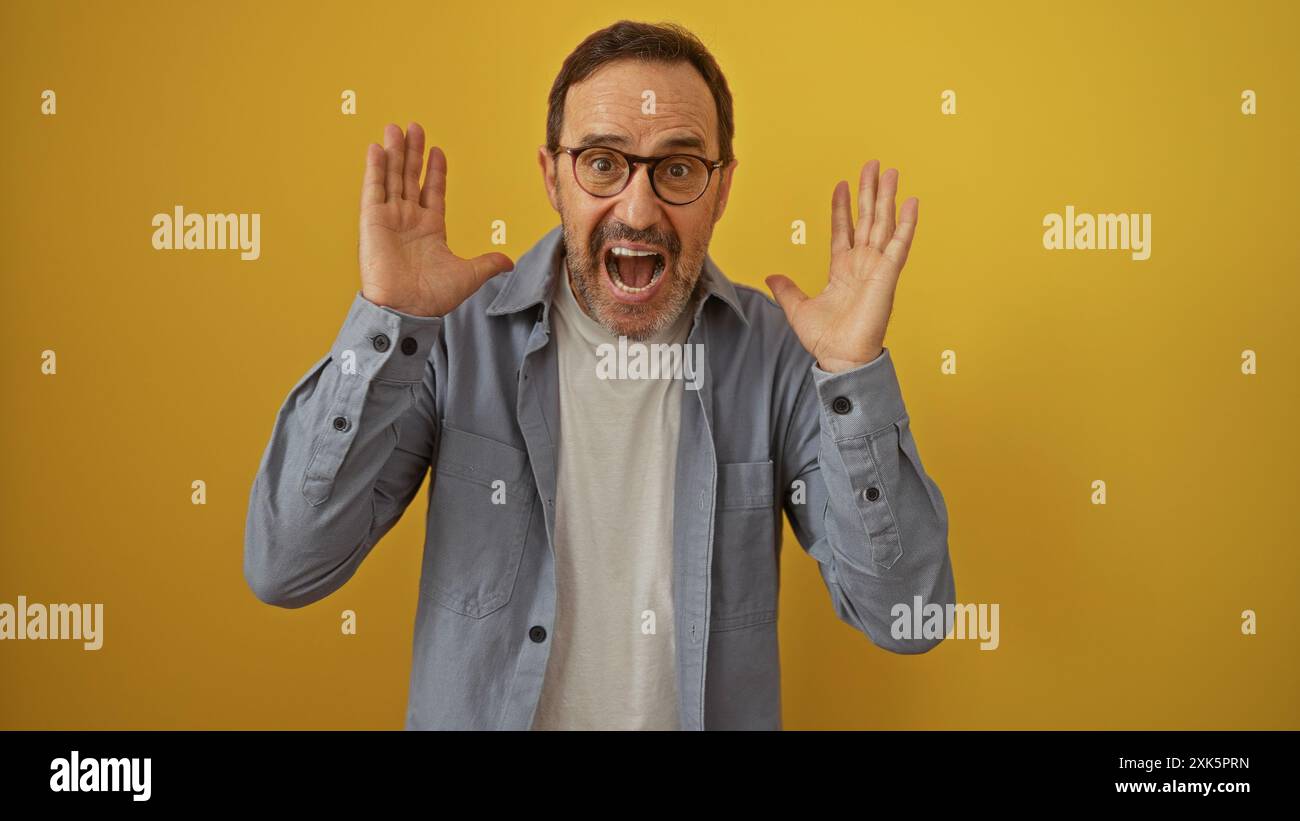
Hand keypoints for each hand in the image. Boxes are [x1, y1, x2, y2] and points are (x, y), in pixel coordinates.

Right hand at [358, 122, 514, 316]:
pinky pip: (373, 189)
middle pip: (411, 177)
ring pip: (392, 177)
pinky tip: (378, 148)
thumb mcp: (468, 275)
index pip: (433, 191)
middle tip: (415, 127)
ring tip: (397, 128)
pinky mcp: (372, 221)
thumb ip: (487, 263)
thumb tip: (509, 261)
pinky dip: (375, 169)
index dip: (435, 171)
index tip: (438, 150)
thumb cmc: (432, 297)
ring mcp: (390, 218)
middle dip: (413, 152)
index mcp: (430, 228)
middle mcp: (409, 219)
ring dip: (395, 152)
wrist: (406, 309)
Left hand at [766, 160, 917, 372]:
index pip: (844, 229)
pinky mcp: (888, 275)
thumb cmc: (826, 340)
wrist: (841, 358)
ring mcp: (876, 267)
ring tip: (890, 171)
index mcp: (843, 269)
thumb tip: (770, 276)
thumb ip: (787, 290)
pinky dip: (907, 223)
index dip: (842, 207)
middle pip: (867, 219)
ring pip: (884, 224)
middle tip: (872, 164)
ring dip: (887, 197)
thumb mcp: (798, 309)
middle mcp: (862, 264)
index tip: (842, 185)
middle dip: (869, 192)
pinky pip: (900, 245)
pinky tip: (912, 202)